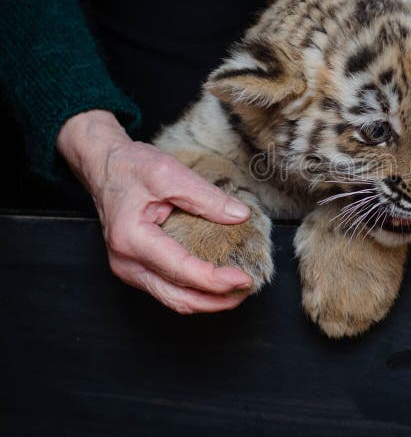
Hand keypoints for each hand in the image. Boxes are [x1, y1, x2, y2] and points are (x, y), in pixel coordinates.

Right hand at [57, 110, 253, 312]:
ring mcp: (129, 269)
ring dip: (207, 301)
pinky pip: (169, 290)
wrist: (105, 167)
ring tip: (239, 291)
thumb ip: (207, 197)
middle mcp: (126, 262)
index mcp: (132, 239)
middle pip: (177, 298)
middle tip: (248, 289)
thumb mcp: (170, 173)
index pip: (181, 271)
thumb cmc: (132, 168)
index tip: (245, 278)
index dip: (215, 280)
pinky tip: (217, 284)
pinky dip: (195, 292)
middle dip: (216, 300)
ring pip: (173, 300)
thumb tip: (240, 216)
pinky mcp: (136, 269)